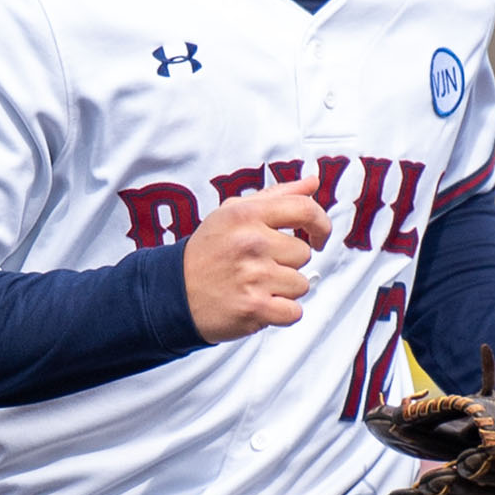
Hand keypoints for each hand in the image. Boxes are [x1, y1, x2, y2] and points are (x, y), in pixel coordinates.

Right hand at [181, 174, 332, 342]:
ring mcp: (253, 276)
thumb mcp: (233, 212)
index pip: (306, 210)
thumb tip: (313, 182)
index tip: (317, 237)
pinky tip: (259, 304)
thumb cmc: (208, 251)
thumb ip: (277, 195)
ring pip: (301, 284)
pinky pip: (294, 312)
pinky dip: (281, 312)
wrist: (173, 292)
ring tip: (255, 285)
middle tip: (259, 266)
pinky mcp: (254, 308)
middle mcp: (251, 242)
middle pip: (304, 254)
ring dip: (283, 289)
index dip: (321, 224)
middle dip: (288, 263)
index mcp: (247, 214)